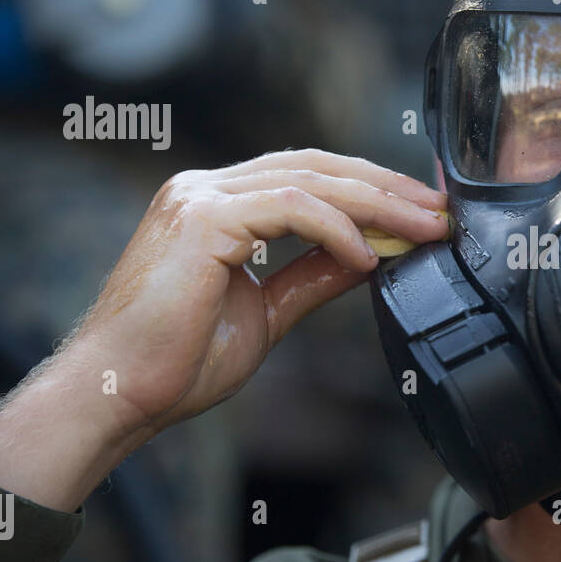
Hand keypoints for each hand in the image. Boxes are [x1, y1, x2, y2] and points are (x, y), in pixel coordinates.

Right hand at [79, 148, 447, 440]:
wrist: (118, 395)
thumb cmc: (178, 363)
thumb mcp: (267, 312)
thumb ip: (313, 277)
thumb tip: (371, 257)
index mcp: (218, 207)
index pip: (308, 177)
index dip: (370, 190)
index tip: (422, 215)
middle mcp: (206, 190)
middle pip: (316, 167)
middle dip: (387, 188)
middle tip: (442, 213)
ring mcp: (200, 198)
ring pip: (310, 180)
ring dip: (378, 203)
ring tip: (424, 230)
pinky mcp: (201, 220)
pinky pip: (290, 208)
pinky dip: (338, 228)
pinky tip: (369, 256)